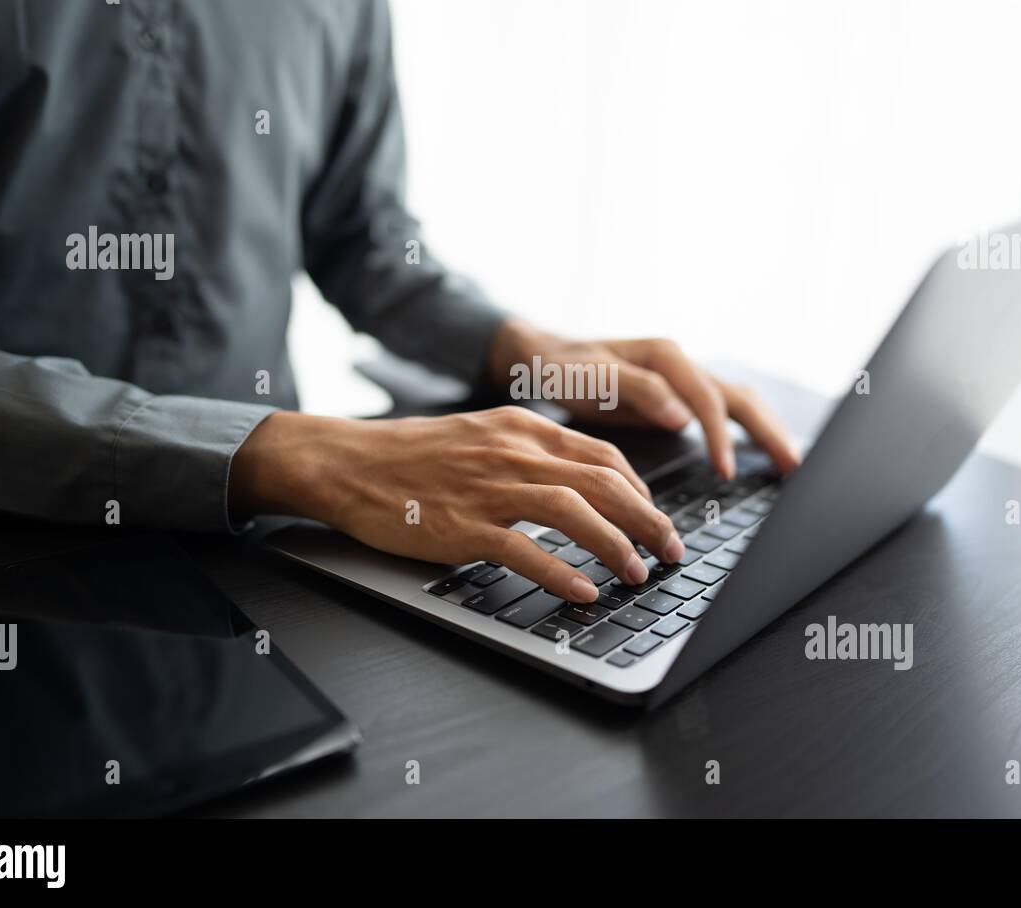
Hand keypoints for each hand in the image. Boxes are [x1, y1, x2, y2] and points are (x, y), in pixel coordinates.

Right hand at [229, 407, 684, 602]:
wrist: (349, 462)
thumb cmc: (414, 454)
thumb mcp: (483, 434)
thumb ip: (531, 452)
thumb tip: (581, 482)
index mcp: (523, 428)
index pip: (603, 456)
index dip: (643, 491)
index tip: (657, 518)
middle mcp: (513, 452)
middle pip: (603, 482)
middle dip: (648, 519)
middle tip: (672, 551)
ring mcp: (488, 487)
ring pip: (573, 510)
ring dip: (615, 544)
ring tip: (639, 573)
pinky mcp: (462, 524)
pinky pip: (523, 549)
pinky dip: (560, 571)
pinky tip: (583, 591)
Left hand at [487, 319, 800, 478]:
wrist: (539, 358)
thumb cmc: (561, 366)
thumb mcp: (590, 376)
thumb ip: (637, 391)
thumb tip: (684, 416)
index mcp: (665, 356)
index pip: (708, 399)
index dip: (720, 437)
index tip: (725, 472)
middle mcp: (680, 365)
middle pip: (739, 398)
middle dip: (768, 433)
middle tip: (793, 469)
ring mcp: (681, 381)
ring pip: (737, 403)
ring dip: (765, 432)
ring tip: (790, 465)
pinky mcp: (676, 397)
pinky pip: (722, 412)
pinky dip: (744, 433)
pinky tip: (756, 456)